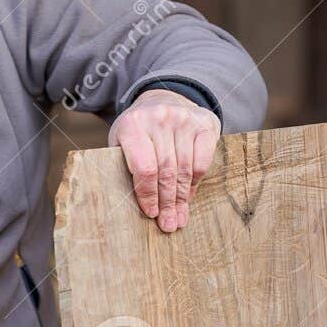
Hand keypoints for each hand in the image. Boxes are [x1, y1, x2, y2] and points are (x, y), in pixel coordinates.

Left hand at [108, 88, 220, 233]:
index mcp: (132, 125)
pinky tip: (189, 195)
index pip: (144, 168)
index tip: (151, 214)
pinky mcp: (204, 122)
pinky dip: (196, 182)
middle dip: (167, 203)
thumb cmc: (138, 133)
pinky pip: (203, 160)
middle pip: (166, 171)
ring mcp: (183, 118)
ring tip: (179, 218)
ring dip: (182, 198)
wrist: (161, 101)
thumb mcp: (122, 145)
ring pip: (185, 169)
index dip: (148, 195)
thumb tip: (140, 209)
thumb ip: (127, 169)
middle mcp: (159, 118)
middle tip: (168, 225)